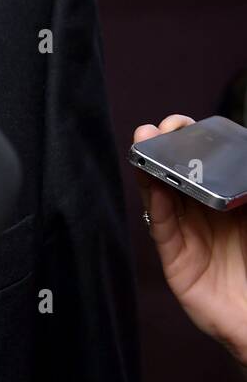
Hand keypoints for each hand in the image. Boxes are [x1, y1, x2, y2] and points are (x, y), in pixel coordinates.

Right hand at [133, 114, 246, 367]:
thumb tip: (244, 159)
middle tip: (164, 129)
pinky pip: (162, 225)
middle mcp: (207, 215)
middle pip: (179, 173)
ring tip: (145, 142)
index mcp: (231, 203)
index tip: (190, 124)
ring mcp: (189, 234)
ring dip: (151, 166)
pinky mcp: (176, 257)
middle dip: (168, 147)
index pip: (207, 165)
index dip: (195, 141)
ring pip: (163, 193)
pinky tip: (153, 183)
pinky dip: (155, 202)